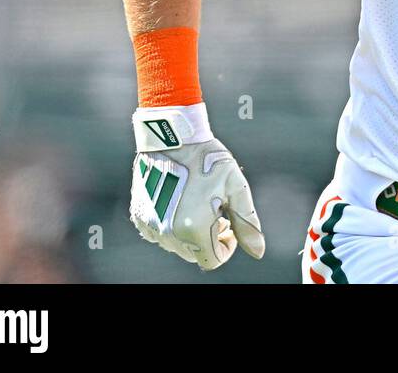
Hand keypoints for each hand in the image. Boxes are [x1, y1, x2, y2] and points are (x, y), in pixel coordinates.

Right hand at [129, 104, 264, 269]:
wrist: (172, 137)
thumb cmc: (208, 159)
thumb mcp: (235, 188)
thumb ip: (247, 223)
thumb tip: (258, 251)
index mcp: (194, 228)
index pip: (213, 260)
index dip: (226, 246)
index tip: (228, 224)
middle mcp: (169, 233)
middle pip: (195, 255)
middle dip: (209, 238)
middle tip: (215, 209)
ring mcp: (151, 226)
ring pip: (177, 246)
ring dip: (190, 233)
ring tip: (199, 202)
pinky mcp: (139, 217)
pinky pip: (160, 234)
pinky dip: (172, 226)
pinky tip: (180, 201)